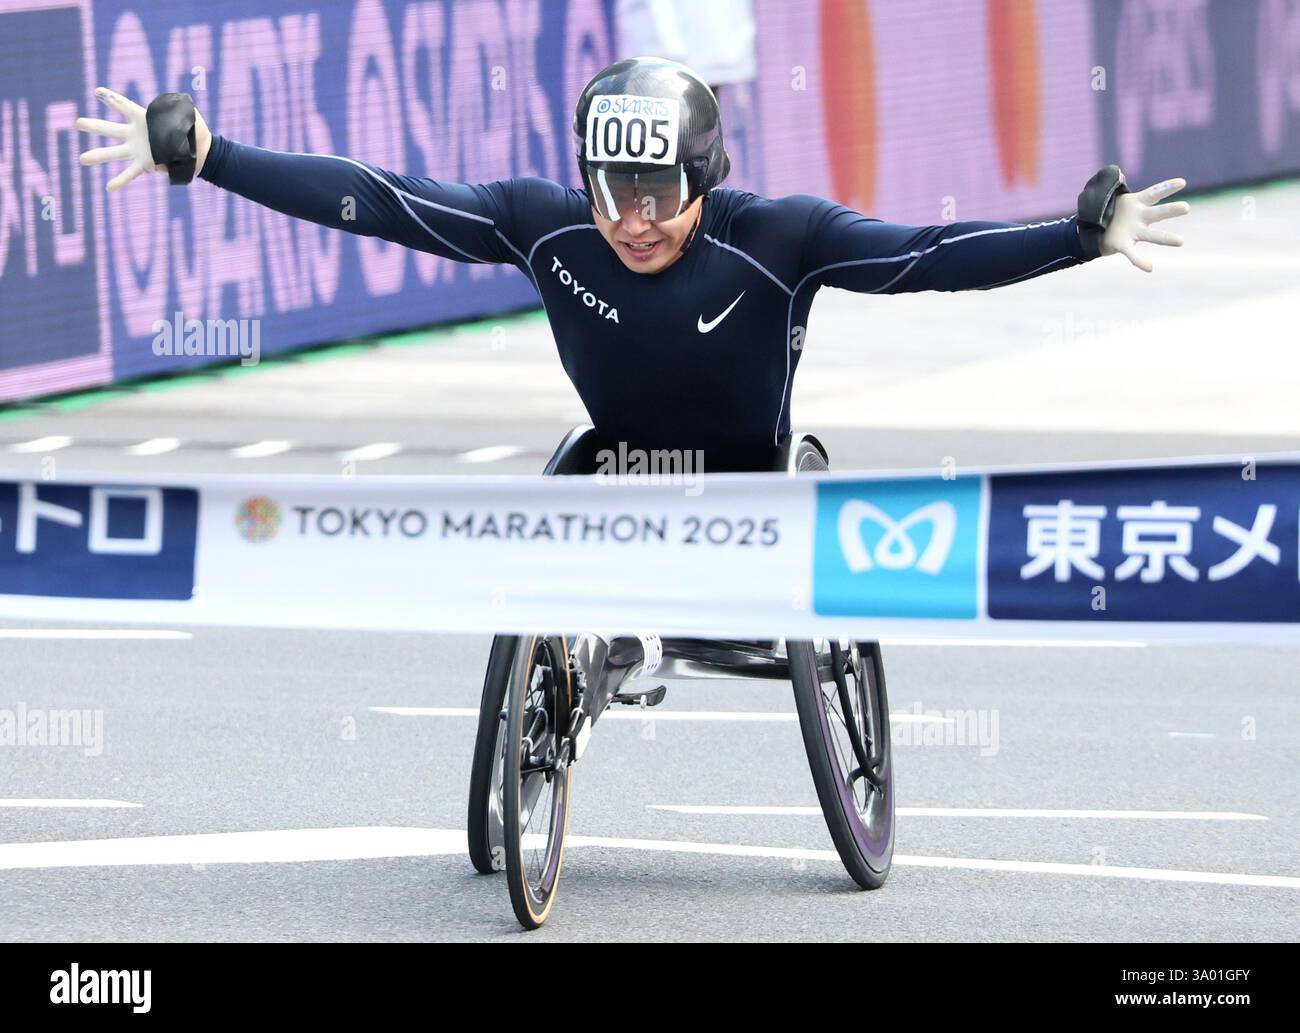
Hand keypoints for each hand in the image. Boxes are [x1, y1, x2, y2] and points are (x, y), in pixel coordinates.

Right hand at [76, 86, 210, 190]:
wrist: (200, 152)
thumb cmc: (193, 131)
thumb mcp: (186, 115)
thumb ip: (178, 108)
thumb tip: (175, 103)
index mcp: (144, 119)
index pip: (124, 106)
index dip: (111, 99)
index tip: (97, 92)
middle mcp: (135, 134)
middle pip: (111, 129)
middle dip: (94, 126)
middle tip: (78, 123)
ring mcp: (138, 150)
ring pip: (114, 152)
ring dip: (98, 156)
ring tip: (82, 159)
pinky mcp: (145, 165)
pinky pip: (130, 173)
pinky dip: (120, 180)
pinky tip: (109, 188)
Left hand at [1101, 177, 1189, 271]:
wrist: (1096, 228)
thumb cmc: (1110, 209)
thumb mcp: (1109, 194)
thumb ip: (1114, 183)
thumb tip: (1118, 172)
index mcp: (1138, 202)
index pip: (1154, 192)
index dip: (1167, 187)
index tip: (1182, 182)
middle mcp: (1141, 217)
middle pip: (1159, 212)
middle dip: (1172, 210)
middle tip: (1186, 208)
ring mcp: (1134, 232)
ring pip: (1152, 235)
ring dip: (1166, 238)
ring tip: (1181, 241)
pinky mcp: (1123, 245)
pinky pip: (1132, 254)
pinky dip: (1140, 261)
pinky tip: (1149, 267)